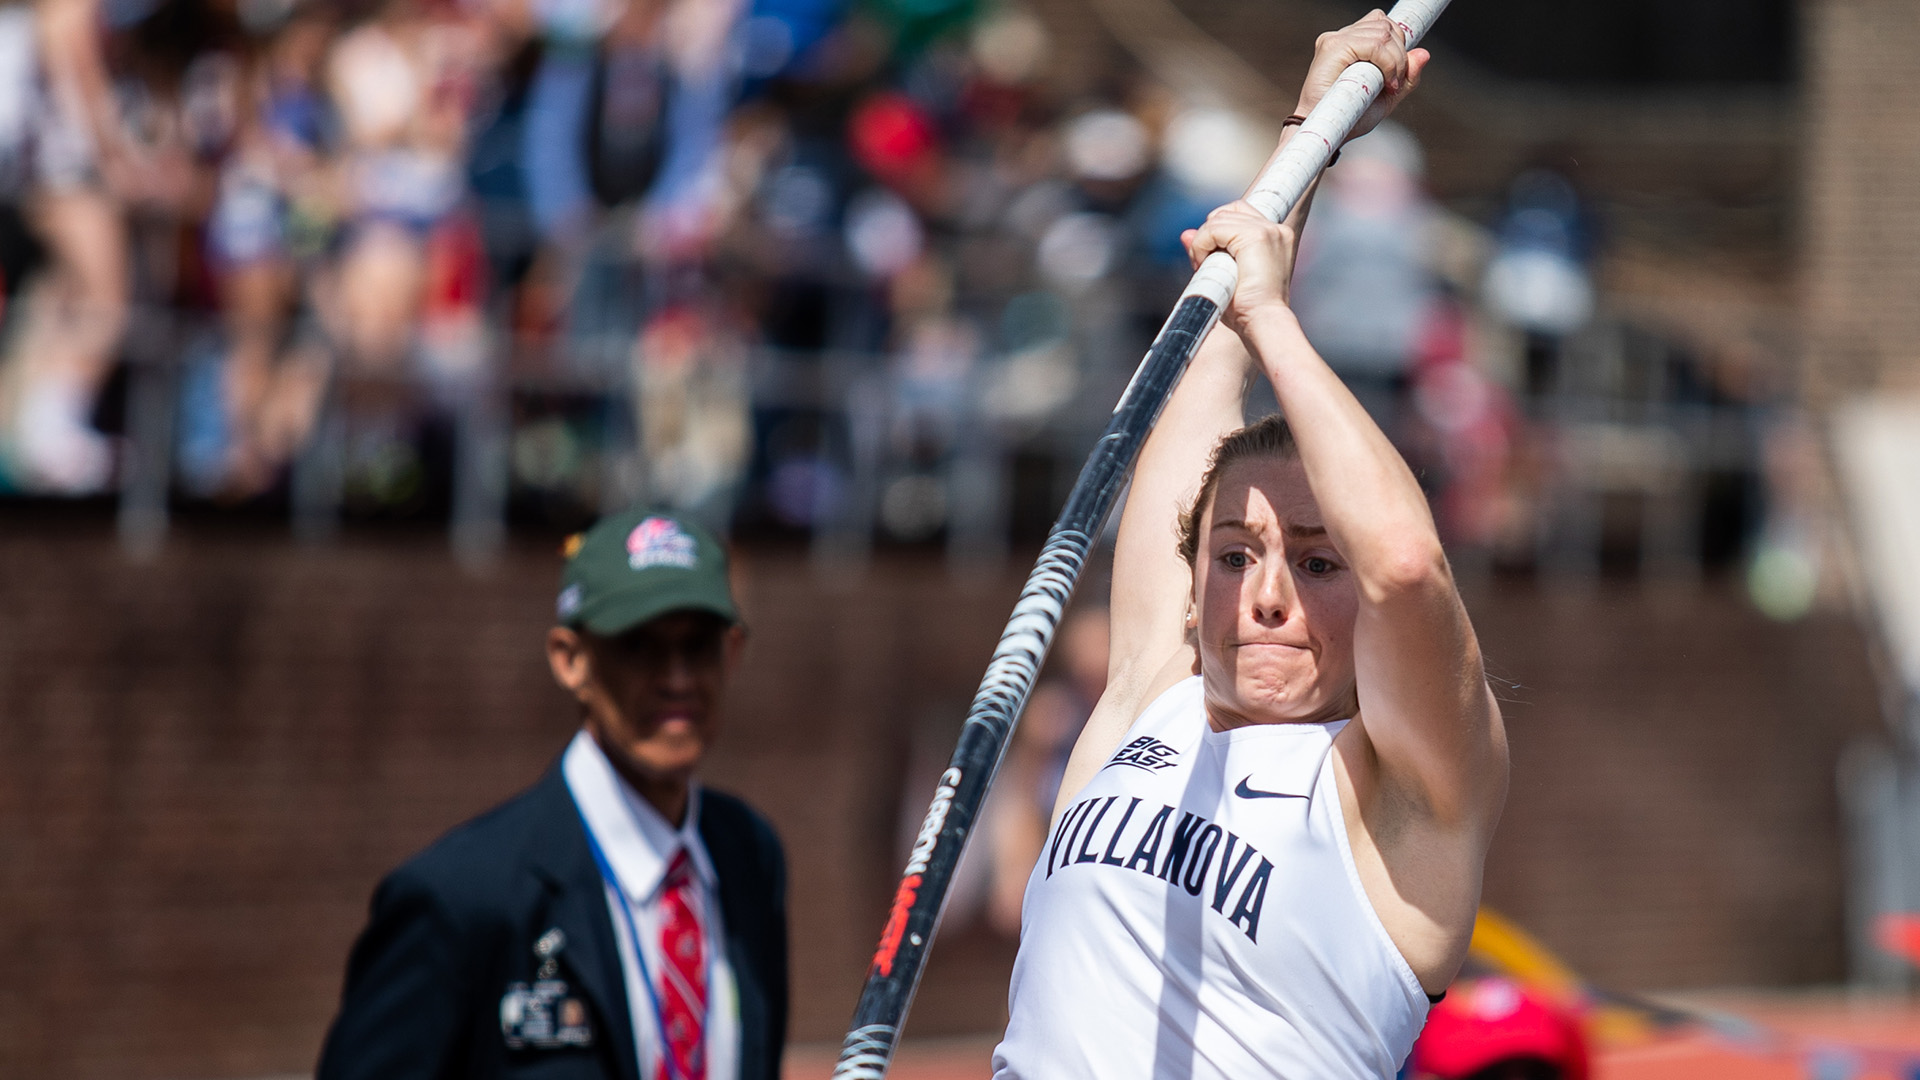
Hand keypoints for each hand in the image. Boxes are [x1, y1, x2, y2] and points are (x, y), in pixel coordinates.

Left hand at [1183, 201, 1296, 330]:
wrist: (1263, 323)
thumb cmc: (1248, 310)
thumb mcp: (1224, 275)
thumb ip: (1208, 251)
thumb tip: (1185, 233)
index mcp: (1275, 237)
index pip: (1239, 212)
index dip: (1218, 227)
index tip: (1210, 255)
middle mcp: (1275, 230)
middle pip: (1226, 212)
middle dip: (1208, 235)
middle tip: (1203, 265)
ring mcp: (1267, 231)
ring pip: (1218, 219)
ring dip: (1202, 242)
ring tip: (1205, 268)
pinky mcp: (1256, 236)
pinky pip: (1214, 228)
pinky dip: (1201, 245)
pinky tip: (1204, 264)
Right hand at [1294, 9, 1428, 138]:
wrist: (1327, 134)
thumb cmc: (1350, 119)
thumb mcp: (1387, 98)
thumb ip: (1406, 77)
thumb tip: (1424, 54)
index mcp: (1349, 43)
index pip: (1381, 23)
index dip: (1397, 42)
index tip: (1398, 72)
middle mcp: (1340, 37)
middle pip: (1385, 25)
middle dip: (1400, 53)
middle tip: (1395, 83)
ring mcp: (1335, 40)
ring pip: (1383, 32)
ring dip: (1396, 60)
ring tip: (1389, 85)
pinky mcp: (1333, 47)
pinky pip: (1374, 44)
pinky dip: (1387, 63)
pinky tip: (1385, 82)